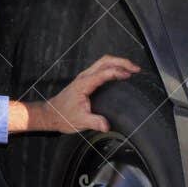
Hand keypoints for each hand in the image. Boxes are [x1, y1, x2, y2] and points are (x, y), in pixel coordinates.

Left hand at [18, 55, 140, 133]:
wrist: (51, 114)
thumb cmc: (63, 116)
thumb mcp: (80, 121)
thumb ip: (94, 122)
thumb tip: (106, 125)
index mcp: (84, 84)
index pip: (104, 72)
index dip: (118, 72)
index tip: (129, 76)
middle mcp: (84, 77)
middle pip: (105, 61)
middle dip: (122, 62)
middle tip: (136, 68)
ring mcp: (85, 77)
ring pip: (103, 62)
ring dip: (118, 62)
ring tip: (132, 69)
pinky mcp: (86, 80)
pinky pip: (101, 68)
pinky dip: (113, 67)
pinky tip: (120, 74)